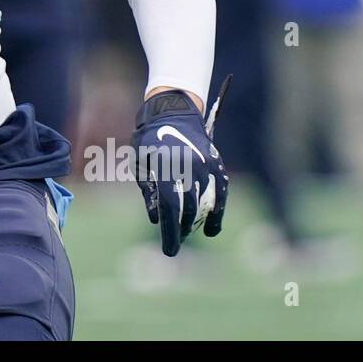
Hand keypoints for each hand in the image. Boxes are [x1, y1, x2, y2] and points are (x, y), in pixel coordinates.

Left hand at [131, 77, 230, 256]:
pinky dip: (218, 212)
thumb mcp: (141, 164)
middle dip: (181, 230)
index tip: (169, 251)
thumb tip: (157, 220)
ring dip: (196, 223)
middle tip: (174, 241)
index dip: (169, 232)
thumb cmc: (149, 140)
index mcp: (165, 166)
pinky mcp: (216, 163)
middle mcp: (188, 166)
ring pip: (205, 203)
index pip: (169, 208)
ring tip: (187, 234)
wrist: (172, 110)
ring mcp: (205, 164)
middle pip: (188, 208)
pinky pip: (221, 193)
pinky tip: (212, 229)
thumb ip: (149, 192)